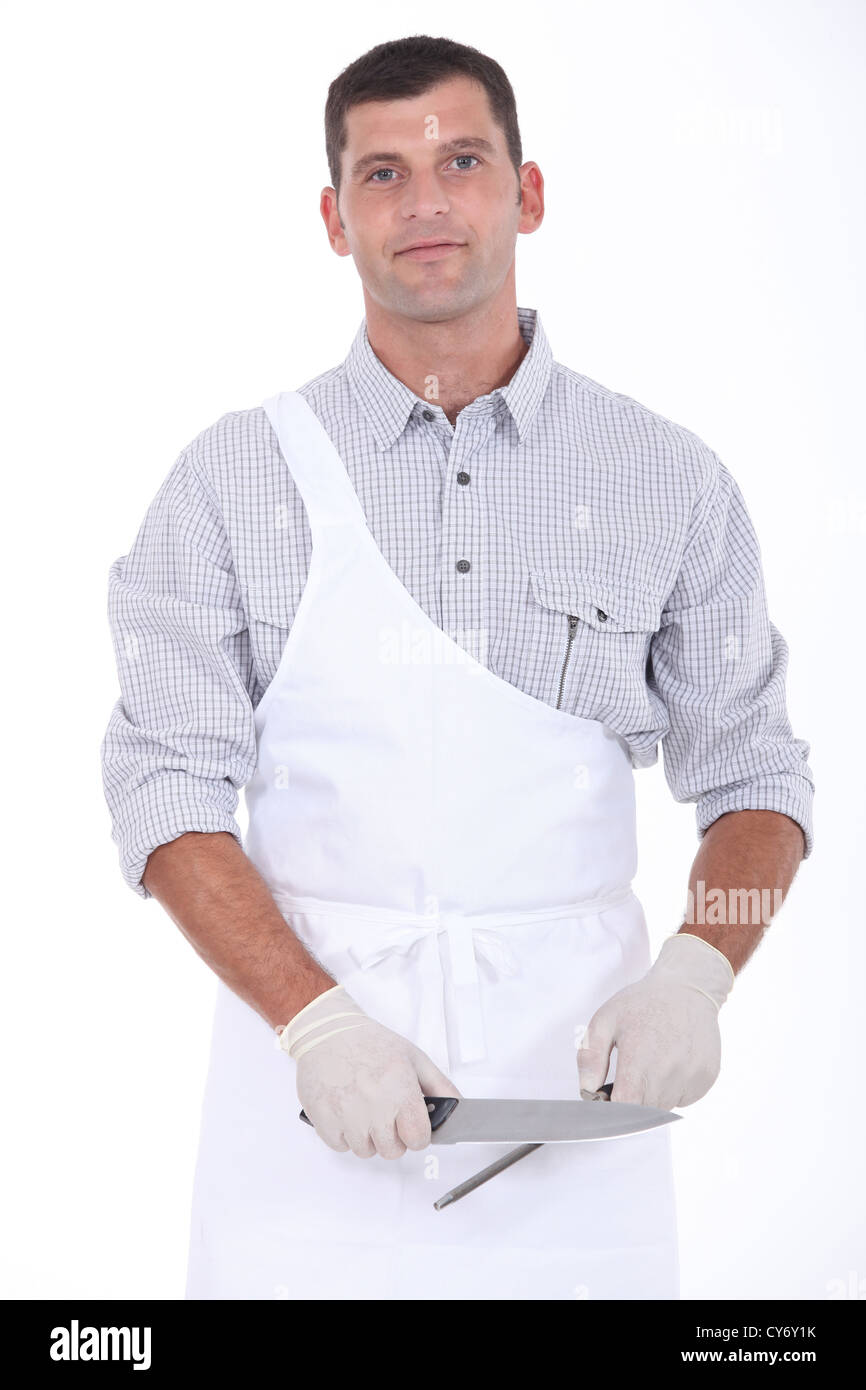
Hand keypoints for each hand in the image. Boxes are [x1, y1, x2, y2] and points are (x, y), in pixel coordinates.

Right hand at [279, 984, 461, 1157]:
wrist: (327, 1033)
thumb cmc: (370, 1044)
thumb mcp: (414, 1058)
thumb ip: (441, 1086)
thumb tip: (459, 1108)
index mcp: (399, 1089)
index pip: (418, 1139)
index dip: (417, 1134)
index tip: (411, 1125)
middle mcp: (374, 1105)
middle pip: (392, 1151)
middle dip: (393, 1137)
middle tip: (386, 1114)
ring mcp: (346, 1114)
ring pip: (366, 1152)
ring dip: (368, 1137)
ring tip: (364, 1109)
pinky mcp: (323, 1119)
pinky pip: (341, 1147)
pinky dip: (345, 1135)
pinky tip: (347, 1111)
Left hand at [577, 933, 734, 1108]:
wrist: (687, 988)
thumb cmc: (643, 1003)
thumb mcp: (605, 1020)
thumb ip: (590, 1058)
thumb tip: (588, 1090)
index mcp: (640, 1058)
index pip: (626, 1108)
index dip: (614, 1110)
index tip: (609, 1100)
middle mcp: (669, 1071)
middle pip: (644, 1111)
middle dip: (633, 1099)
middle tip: (631, 1071)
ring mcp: (691, 1076)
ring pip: (665, 1106)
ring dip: (654, 1094)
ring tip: (653, 1061)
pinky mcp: (706, 1078)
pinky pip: (684, 1098)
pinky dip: (674, 1088)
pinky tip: (672, 1061)